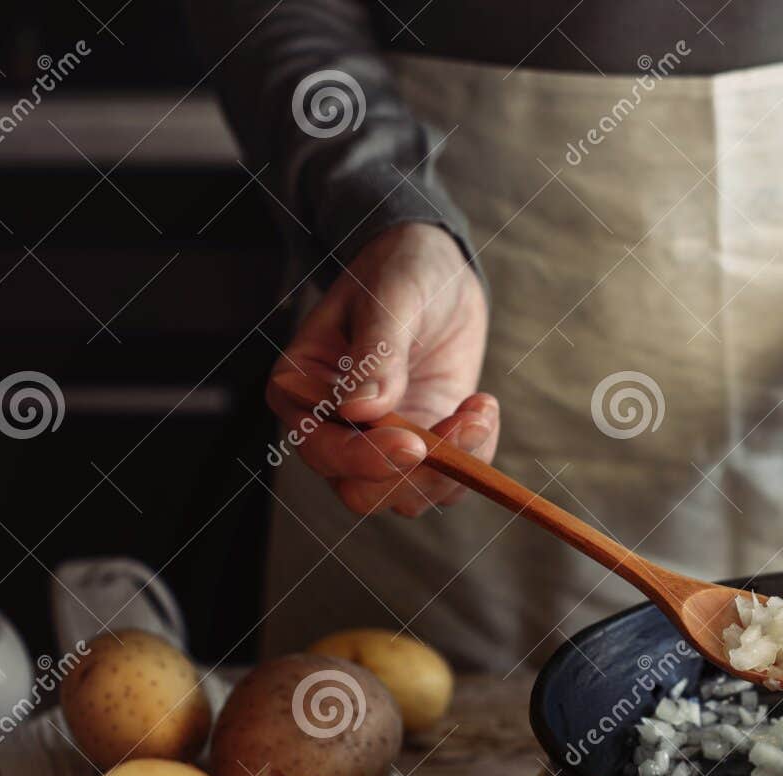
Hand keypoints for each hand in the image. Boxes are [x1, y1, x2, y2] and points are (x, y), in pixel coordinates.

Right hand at [267, 223, 493, 516]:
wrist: (436, 273)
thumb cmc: (399, 271)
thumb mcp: (390, 298)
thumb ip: (377, 354)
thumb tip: (363, 410)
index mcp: (301, 389)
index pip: (320, 447)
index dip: (364, 456)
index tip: (413, 443)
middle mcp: (332, 428)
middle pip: (360, 490)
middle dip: (414, 475)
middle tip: (462, 430)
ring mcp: (377, 443)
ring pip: (405, 497)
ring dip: (452, 469)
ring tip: (480, 409)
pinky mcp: (421, 446)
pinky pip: (443, 481)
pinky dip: (472, 459)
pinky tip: (482, 407)